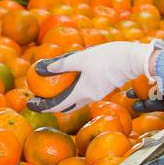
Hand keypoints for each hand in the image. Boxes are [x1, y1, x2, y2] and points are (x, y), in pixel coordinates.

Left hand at [27, 41, 159, 113]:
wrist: (133, 59)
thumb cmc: (107, 58)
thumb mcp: (80, 58)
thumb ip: (60, 64)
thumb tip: (40, 68)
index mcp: (82, 93)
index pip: (57, 105)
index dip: (42, 106)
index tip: (30, 104)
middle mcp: (90, 97)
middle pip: (67, 107)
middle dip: (52, 104)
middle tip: (40, 98)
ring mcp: (99, 93)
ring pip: (77, 101)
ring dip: (64, 98)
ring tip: (54, 89)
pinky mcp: (105, 87)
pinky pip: (85, 93)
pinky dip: (75, 91)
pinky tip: (73, 79)